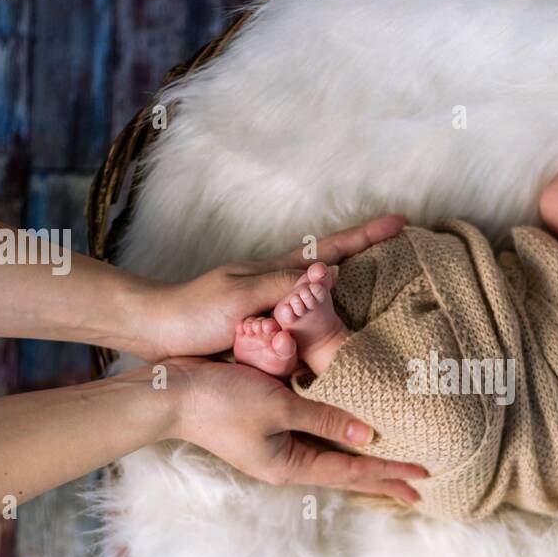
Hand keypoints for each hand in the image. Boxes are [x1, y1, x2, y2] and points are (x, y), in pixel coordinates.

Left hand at [134, 214, 406, 361]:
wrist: (153, 332)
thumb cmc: (193, 312)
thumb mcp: (241, 297)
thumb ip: (283, 287)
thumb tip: (329, 273)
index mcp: (276, 272)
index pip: (331, 249)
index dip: (366, 238)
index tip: (401, 223)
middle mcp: (279, 286)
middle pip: (333, 267)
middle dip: (367, 257)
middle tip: (404, 251)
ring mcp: (271, 308)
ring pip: (321, 298)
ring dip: (351, 294)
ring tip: (385, 293)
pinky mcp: (263, 332)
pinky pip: (305, 326)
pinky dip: (326, 325)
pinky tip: (338, 333)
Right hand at [158, 357, 427, 502]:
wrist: (171, 395)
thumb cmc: (221, 400)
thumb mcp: (280, 406)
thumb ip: (326, 418)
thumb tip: (370, 433)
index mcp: (291, 465)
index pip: (353, 472)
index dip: (389, 473)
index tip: (423, 477)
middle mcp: (287, 463)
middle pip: (346, 472)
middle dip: (383, 479)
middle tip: (419, 487)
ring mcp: (277, 448)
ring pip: (333, 455)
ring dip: (364, 459)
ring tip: (394, 465)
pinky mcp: (268, 428)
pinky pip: (315, 436)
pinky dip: (341, 437)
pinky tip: (352, 434)